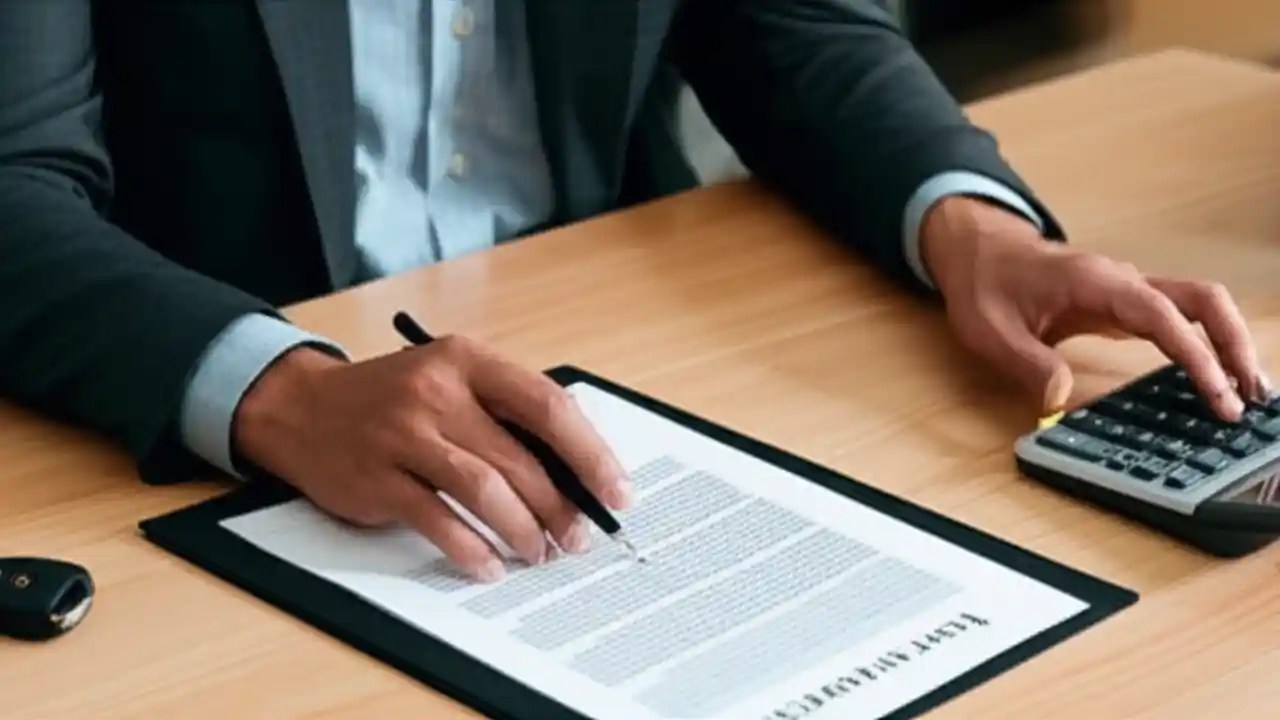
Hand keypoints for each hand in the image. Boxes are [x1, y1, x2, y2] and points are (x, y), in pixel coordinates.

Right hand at [233, 338, 631, 581]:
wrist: (302, 407)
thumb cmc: (392, 399)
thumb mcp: (450, 382)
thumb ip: (504, 415)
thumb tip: (573, 474)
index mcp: (467, 361)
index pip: (546, 404)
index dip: (589, 453)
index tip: (616, 490)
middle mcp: (437, 392)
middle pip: (519, 456)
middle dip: (559, 506)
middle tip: (578, 536)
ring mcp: (403, 434)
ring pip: (484, 489)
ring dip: (522, 529)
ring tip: (538, 552)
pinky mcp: (377, 478)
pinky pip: (437, 519)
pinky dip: (469, 548)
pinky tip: (487, 563)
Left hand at [922, 197, 1266, 420]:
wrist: (980, 250)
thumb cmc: (986, 283)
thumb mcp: (989, 329)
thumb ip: (1025, 362)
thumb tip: (1058, 398)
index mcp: (1096, 282)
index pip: (1161, 315)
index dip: (1195, 354)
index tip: (1216, 393)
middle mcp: (1124, 281)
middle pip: (1202, 300)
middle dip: (1233, 345)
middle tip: (1251, 397)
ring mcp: (1129, 289)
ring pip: (1199, 306)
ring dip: (1228, 344)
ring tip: (1247, 393)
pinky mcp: (1127, 303)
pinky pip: (1180, 317)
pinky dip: (1206, 344)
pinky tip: (1214, 378)